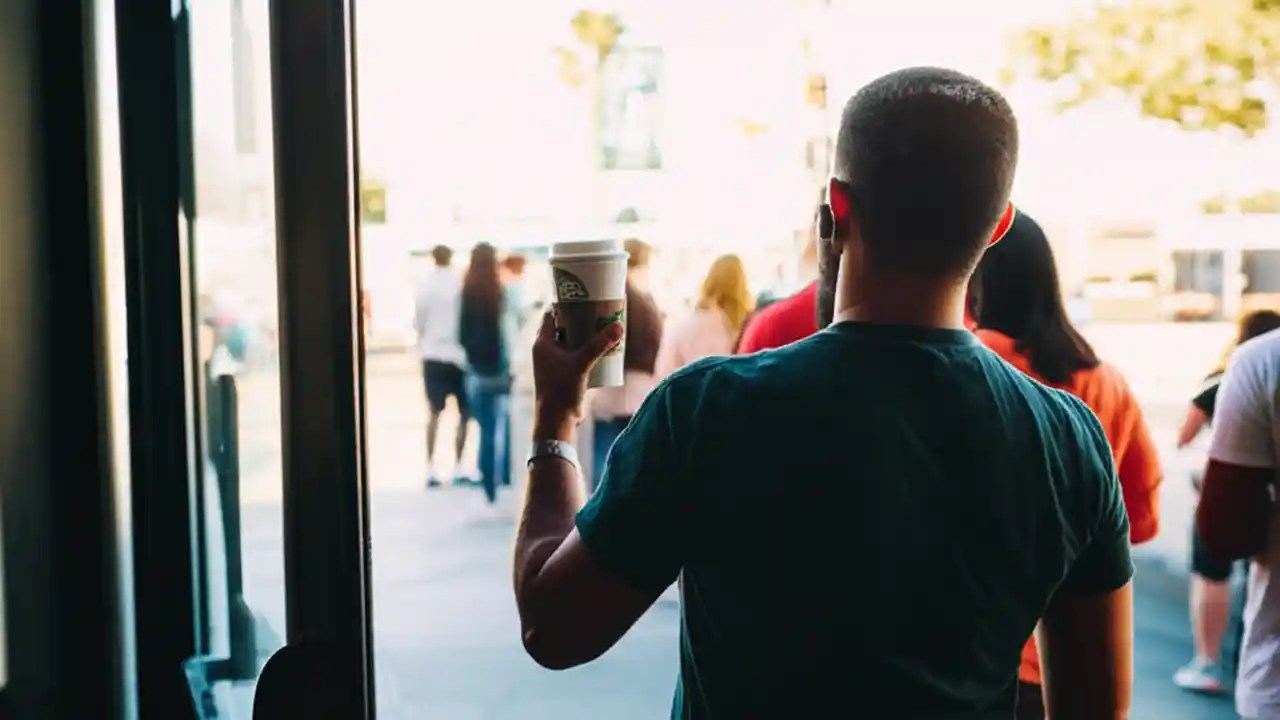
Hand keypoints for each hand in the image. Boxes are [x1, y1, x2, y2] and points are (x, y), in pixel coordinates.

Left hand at [531, 309, 622, 439]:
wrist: (557, 422)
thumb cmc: (561, 391)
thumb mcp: (582, 364)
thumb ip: (599, 345)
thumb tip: (619, 326)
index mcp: (542, 343)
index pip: (551, 314)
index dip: (565, 303)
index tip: (582, 295)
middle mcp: (547, 350)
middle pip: (564, 326)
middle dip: (581, 318)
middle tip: (599, 309)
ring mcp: (556, 362)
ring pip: (572, 341)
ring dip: (587, 334)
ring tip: (605, 324)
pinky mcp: (565, 373)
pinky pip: (577, 355)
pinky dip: (589, 349)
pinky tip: (604, 346)